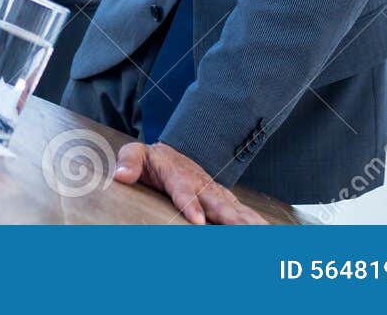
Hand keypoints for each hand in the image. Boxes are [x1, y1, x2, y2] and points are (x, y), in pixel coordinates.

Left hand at [113, 141, 265, 224]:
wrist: (172, 152)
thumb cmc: (153, 159)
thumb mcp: (136, 153)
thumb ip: (129, 161)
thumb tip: (121, 174)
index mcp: (177, 174)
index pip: (183, 190)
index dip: (190, 205)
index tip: (197, 220)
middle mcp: (200, 183)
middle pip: (216, 202)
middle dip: (229, 218)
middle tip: (241, 231)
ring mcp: (213, 191)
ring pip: (232, 208)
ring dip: (247, 221)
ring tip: (261, 234)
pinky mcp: (222, 198)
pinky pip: (240, 211)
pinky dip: (253, 222)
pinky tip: (265, 233)